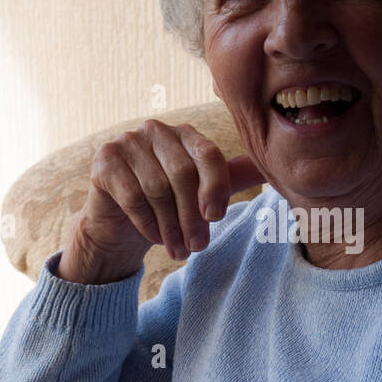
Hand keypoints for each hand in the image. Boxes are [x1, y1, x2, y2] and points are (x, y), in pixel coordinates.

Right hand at [58, 119, 263, 282]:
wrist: (121, 223)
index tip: (216, 218)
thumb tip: (277, 165)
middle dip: (192, 217)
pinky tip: (153, 237)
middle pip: (182, 175)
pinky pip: (132, 196)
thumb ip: (234, 177)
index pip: (209, 155)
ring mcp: (127, 141)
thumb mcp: (205, 192)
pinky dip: (147, 222)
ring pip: (157, 189)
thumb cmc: (168, 205)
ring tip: (179, 250)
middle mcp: (156, 130)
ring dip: (171, 226)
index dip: (216, 188)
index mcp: (186, 133)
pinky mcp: (104, 160)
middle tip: (198, 247)